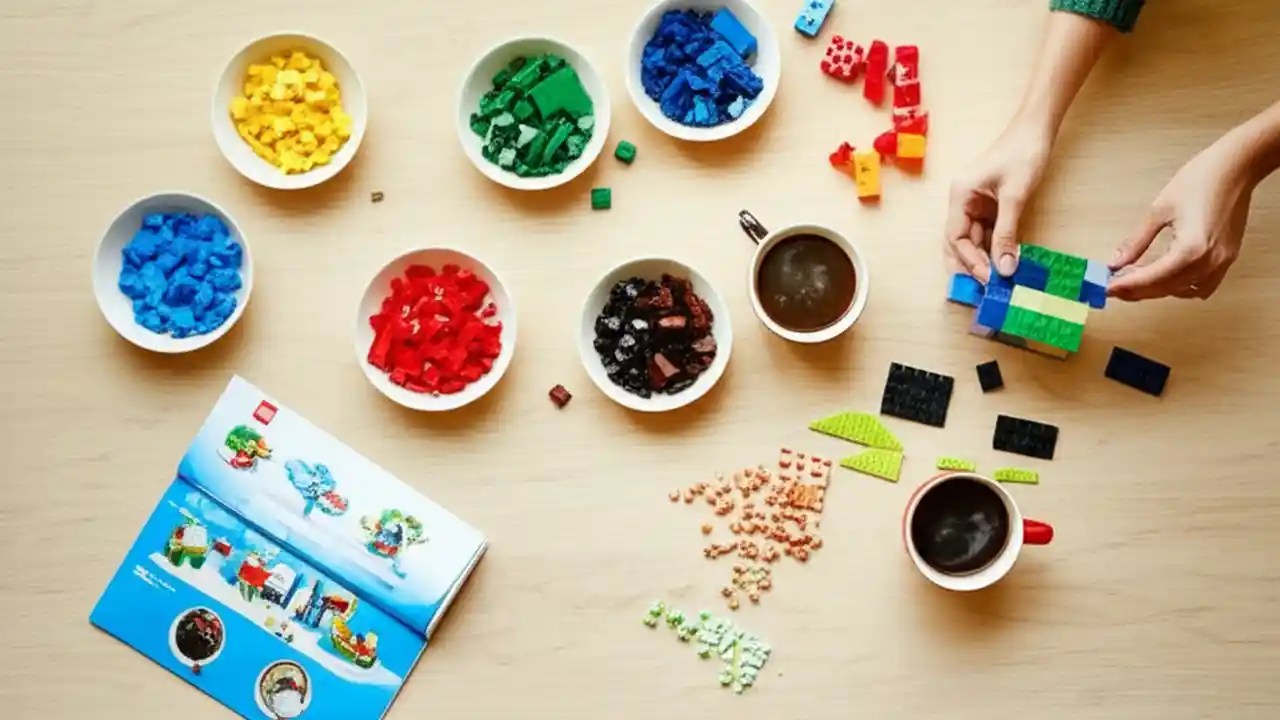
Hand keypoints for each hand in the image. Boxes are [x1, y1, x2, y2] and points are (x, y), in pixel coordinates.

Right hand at [945, 120, 1052, 281]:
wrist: (1037, 129)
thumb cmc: (1023, 154)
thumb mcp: (1015, 196)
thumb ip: (1007, 234)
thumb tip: (1005, 269)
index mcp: (959, 196)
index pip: (955, 237)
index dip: (969, 260)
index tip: (988, 278)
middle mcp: (962, 202)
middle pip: (958, 242)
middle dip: (967, 266)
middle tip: (980, 290)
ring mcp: (976, 204)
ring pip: (973, 240)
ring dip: (982, 260)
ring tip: (995, 282)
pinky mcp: (990, 206)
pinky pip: (987, 233)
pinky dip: (994, 249)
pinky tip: (1004, 264)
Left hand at [1108, 132, 1257, 300]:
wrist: (1235, 167)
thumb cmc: (1201, 180)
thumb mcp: (1158, 210)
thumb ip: (1136, 242)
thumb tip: (1116, 261)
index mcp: (1191, 248)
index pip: (1152, 278)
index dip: (1126, 286)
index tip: (1107, 289)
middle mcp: (1209, 261)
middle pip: (1166, 288)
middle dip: (1137, 290)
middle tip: (1114, 285)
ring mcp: (1222, 262)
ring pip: (1183, 291)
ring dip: (1158, 289)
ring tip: (1135, 277)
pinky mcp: (1227, 258)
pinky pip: (1202, 286)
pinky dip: (1180, 286)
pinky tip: (1163, 276)